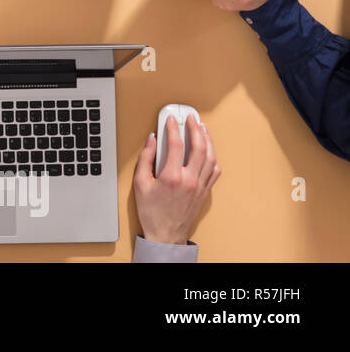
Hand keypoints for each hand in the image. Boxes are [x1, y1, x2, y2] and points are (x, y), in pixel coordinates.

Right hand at [133, 115, 219, 244]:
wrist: (166, 235)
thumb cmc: (152, 212)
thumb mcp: (140, 184)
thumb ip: (145, 159)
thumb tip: (151, 141)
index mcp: (172, 176)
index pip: (175, 144)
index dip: (172, 128)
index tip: (170, 120)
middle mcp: (190, 180)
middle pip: (198, 147)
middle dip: (195, 129)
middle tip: (191, 118)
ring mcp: (200, 186)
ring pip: (210, 157)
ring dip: (207, 140)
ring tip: (203, 129)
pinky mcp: (205, 192)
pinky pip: (215, 171)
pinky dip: (213, 158)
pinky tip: (209, 151)